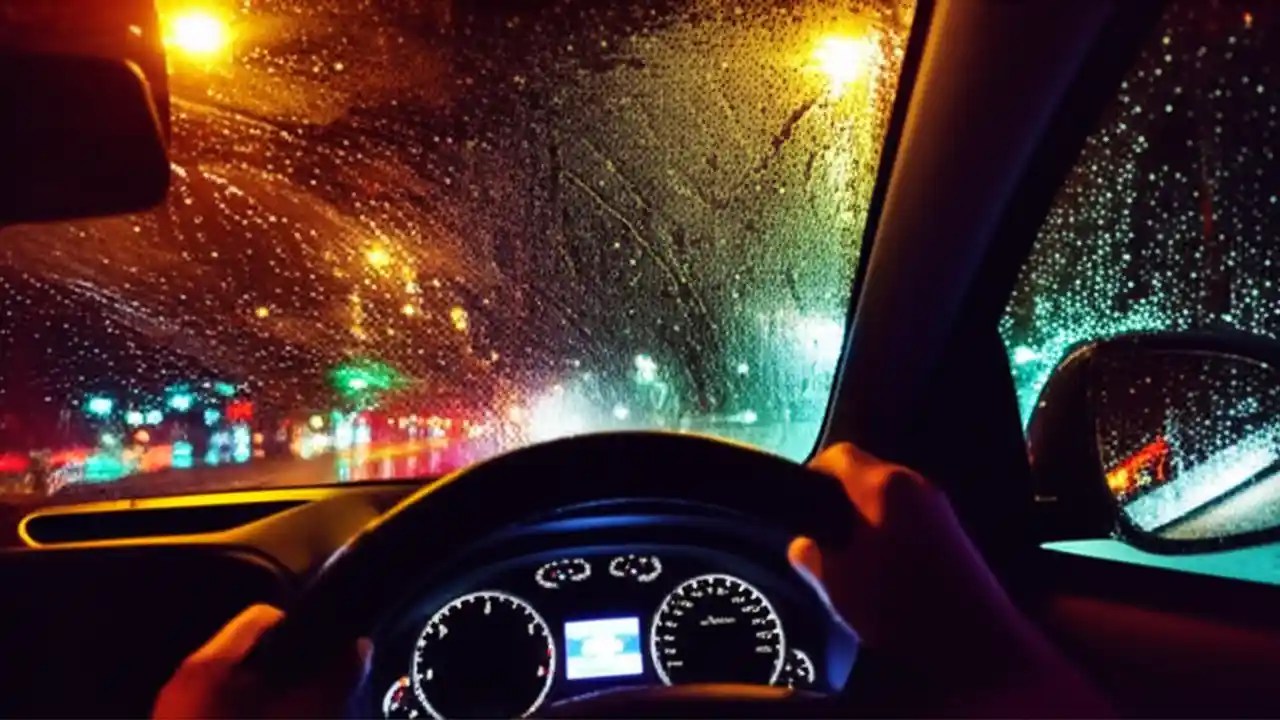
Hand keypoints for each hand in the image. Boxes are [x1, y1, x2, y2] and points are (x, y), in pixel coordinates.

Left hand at [153, 604, 371, 718]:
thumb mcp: (299, 715)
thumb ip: (331, 681)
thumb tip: (359, 647)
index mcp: (209, 668)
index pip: (262, 619)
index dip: (304, 629)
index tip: (332, 655)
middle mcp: (188, 682)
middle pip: (254, 653)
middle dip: (294, 667)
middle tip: (325, 689)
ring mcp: (181, 713)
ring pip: (244, 686)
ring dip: (277, 696)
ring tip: (305, 712)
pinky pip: (229, 710)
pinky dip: (254, 712)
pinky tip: (281, 718)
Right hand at [790, 443, 1110, 716]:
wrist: (977, 644)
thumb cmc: (902, 609)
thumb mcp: (839, 587)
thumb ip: (811, 558)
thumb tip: (802, 545)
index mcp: (881, 486)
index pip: (837, 455)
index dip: (812, 475)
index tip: (800, 506)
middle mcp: (914, 483)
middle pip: (864, 473)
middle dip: (839, 500)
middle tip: (820, 536)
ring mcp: (939, 505)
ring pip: (888, 496)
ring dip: (866, 518)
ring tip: (850, 557)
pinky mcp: (954, 529)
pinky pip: (909, 514)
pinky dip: (890, 530)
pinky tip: (883, 569)